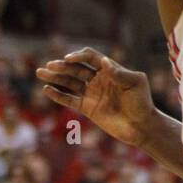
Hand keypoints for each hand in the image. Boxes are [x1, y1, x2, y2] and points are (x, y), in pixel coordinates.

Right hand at [36, 48, 155, 147]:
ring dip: (55, 76)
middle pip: (76, 68)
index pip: (90, 57)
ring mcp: (92, 93)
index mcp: (109, 70)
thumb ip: (119, 73)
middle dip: (62, 66)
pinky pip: (69, 99)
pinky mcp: (87, 107)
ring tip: (40, 72)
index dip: (79, 56)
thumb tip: (103, 61)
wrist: (141, 126)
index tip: (69, 59)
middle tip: (49, 65)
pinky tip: (46, 89)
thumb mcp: (136, 83)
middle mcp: (98, 79)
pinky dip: (57, 94)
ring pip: (69, 82)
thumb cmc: (142, 102)